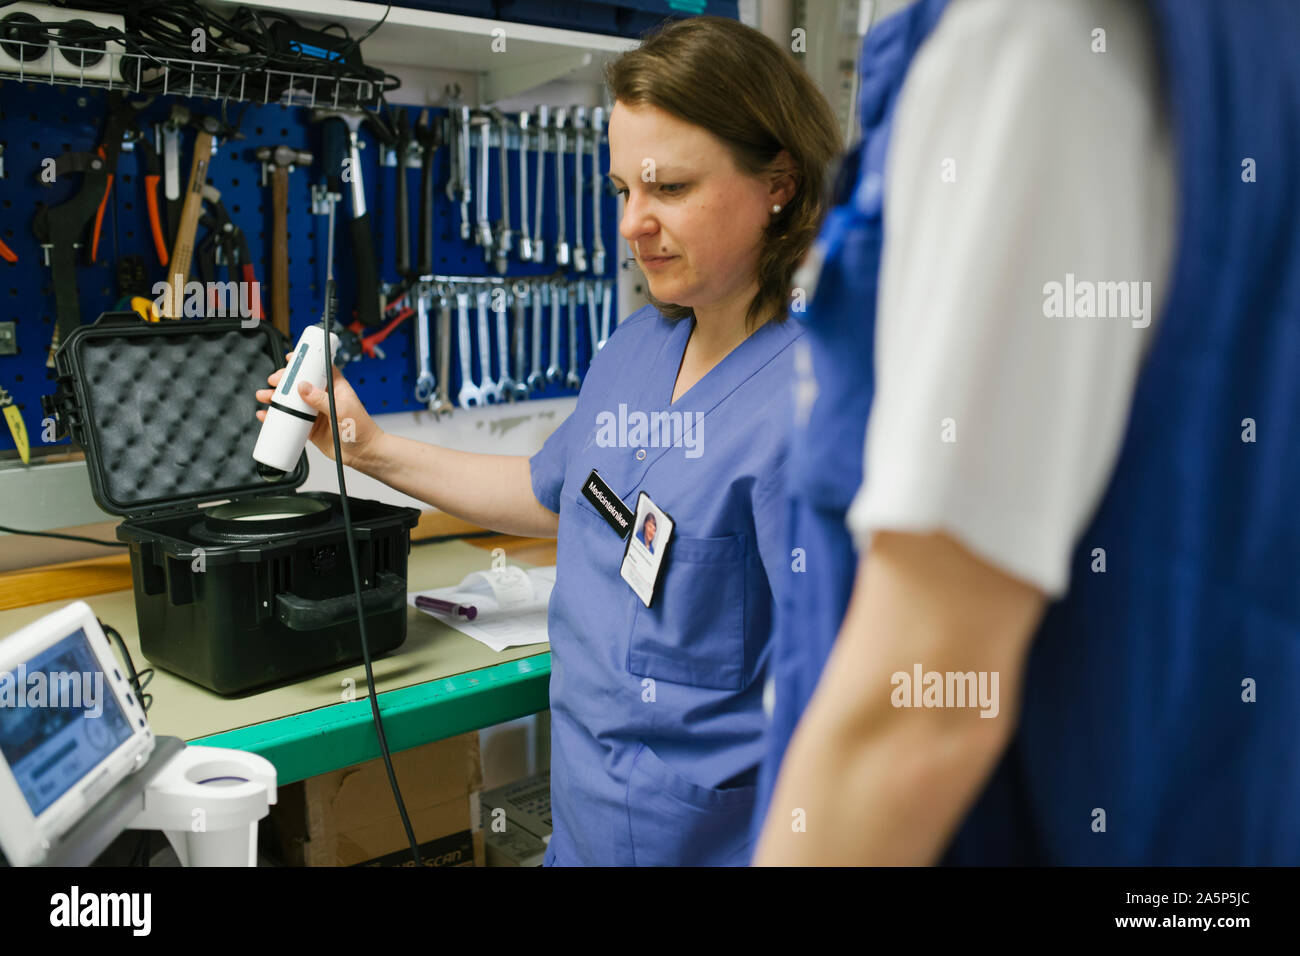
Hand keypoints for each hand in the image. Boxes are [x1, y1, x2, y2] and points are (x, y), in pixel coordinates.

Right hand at [255, 351, 384, 468]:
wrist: (363, 454)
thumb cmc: (361, 430)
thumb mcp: (342, 411)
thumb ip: (322, 399)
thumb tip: (302, 387)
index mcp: (335, 388)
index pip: (319, 369)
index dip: (305, 362)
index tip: (290, 358)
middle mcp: (323, 398)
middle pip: (300, 383)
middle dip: (285, 381)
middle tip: (273, 381)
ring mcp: (315, 413)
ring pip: (292, 402)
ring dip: (277, 398)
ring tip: (264, 396)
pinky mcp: (310, 428)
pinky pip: (291, 420)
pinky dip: (277, 417)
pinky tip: (266, 415)